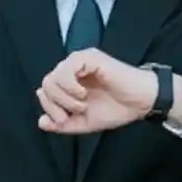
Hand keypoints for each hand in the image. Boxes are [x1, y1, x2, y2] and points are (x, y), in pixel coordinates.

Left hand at [36, 48, 156, 133]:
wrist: (140, 102)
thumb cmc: (116, 109)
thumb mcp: (84, 122)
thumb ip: (62, 124)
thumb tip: (41, 122)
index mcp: (68, 83)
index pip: (45, 91)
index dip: (49, 108)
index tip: (64, 120)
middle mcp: (71, 69)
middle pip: (46, 84)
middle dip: (56, 104)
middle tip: (76, 111)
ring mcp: (79, 62)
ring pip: (53, 77)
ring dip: (65, 97)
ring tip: (82, 104)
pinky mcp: (89, 58)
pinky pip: (66, 69)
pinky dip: (70, 86)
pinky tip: (83, 93)